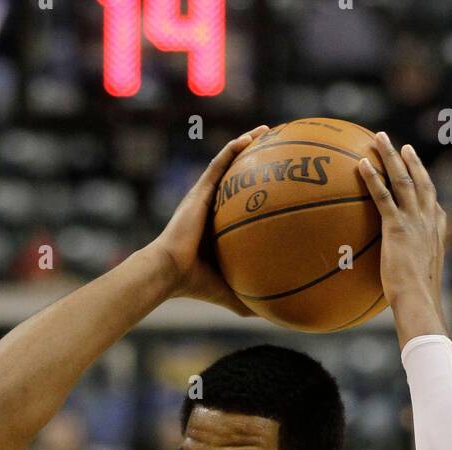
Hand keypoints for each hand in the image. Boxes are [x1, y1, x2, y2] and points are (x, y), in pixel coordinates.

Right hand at [147, 127, 268, 315]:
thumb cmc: (195, 285)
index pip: (242, 206)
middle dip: (257, 162)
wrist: (169, 272)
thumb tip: (278, 316)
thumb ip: (252, 300)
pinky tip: (252, 136)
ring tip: (267, 131)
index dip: (260, 192)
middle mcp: (213, 208)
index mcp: (220, 228)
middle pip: (238, 178)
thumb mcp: (231, 294)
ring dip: (248, 145)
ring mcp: (205, 197)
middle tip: (280, 150)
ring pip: (229, 163)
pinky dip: (235, 148)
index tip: (282, 185)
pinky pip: (219, 163)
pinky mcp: (199, 191)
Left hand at [359, 133, 448, 344]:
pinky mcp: (397, 227)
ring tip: (380, 138)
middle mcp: (428, 221)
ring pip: (403, 180)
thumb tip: (399, 288)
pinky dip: (373, 178)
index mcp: (436, 232)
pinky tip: (362, 164)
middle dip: (411, 161)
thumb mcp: (418, 283)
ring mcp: (414, 221)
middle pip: (421, 182)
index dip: (426, 186)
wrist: (419, 300)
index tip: (420, 173)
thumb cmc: (418, 300)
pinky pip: (383, 196)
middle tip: (403, 146)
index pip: (433, 203)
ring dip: (391, 156)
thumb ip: (410, 274)